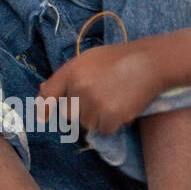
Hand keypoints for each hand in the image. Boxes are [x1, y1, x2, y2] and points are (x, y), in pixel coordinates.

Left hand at [39, 42, 163, 135]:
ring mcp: (95, 102)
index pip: (49, 94)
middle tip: (98, 100)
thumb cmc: (117, 60)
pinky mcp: (111, 115)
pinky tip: (121, 107)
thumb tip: (43, 92)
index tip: (42, 119)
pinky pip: (104, 129)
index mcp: (71, 71)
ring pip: (87, 124)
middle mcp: (79, 87)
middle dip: (80, 112)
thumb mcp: (87, 60)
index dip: (44, 109)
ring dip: (98, 118)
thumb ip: (67, 77)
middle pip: (68, 115)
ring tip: (112, 99)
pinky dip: (112, 123)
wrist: (148, 62)